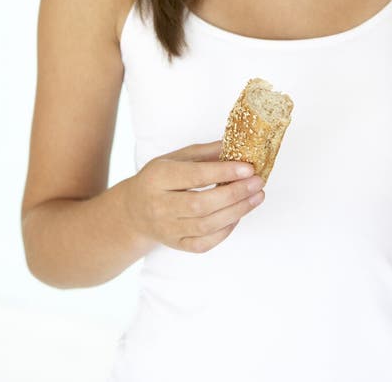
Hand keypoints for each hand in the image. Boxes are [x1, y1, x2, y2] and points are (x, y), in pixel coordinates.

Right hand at [123, 139, 265, 253]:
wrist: (133, 212)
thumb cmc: (158, 180)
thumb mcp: (174, 158)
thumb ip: (204, 153)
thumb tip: (235, 146)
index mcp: (158, 178)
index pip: (194, 176)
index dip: (224, 172)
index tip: (248, 168)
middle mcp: (159, 206)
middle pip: (201, 204)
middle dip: (235, 194)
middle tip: (258, 182)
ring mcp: (167, 229)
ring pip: (205, 226)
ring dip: (237, 212)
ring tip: (256, 197)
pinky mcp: (175, 245)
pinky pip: (204, 244)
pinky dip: (225, 231)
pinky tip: (238, 215)